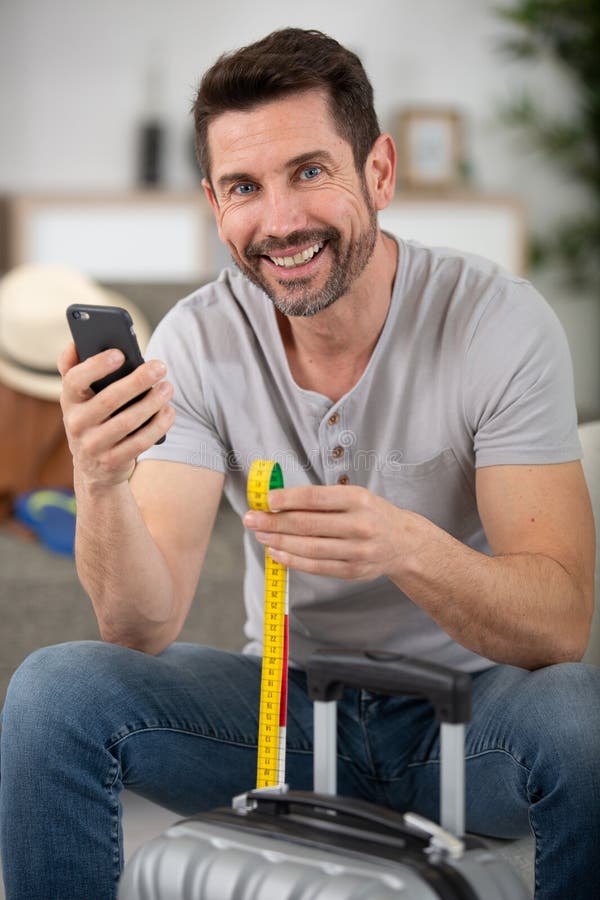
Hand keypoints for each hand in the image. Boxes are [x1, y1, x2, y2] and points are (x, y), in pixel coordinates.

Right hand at [58, 342, 174, 487]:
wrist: (93, 468)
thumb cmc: (93, 419)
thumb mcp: (80, 399)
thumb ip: (76, 370)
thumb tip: (75, 344)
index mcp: (69, 401)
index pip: (74, 380)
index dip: (96, 366)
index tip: (120, 353)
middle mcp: (76, 424)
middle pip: (108, 400)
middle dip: (137, 381)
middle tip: (160, 366)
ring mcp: (93, 445)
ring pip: (127, 422)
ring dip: (152, 403)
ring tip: (167, 387)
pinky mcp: (112, 462)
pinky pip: (139, 442)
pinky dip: (157, 426)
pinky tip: (169, 412)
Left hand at [243, 484, 405, 579]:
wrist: (403, 543)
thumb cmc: (370, 514)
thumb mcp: (354, 497)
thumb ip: (321, 500)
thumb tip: (278, 502)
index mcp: (358, 499)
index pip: (316, 498)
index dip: (288, 499)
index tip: (266, 500)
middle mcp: (360, 525)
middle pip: (308, 525)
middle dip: (274, 522)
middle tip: (251, 519)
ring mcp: (357, 551)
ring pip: (309, 548)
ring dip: (278, 542)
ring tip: (260, 534)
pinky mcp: (353, 571)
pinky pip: (316, 566)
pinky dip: (292, 560)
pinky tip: (275, 552)